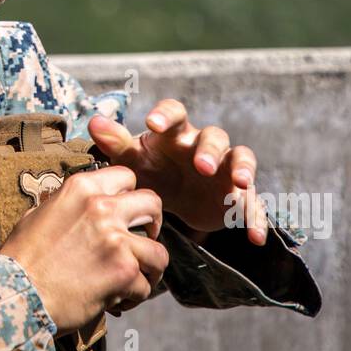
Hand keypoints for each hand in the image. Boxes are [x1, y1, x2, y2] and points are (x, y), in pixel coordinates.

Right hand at [0, 165, 168, 333]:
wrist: (15, 295)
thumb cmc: (21, 259)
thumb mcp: (38, 215)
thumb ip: (65, 204)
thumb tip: (77, 204)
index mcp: (81, 188)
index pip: (126, 176)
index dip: (130, 195)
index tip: (126, 213)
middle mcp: (102, 207)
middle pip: (152, 204)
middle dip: (152, 224)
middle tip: (144, 240)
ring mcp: (116, 239)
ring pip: (158, 251)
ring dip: (149, 268)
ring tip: (137, 278)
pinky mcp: (123, 272)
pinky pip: (146, 285)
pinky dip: (135, 296)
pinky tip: (118, 300)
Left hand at [87, 99, 268, 244]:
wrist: (170, 198)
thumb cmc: (149, 170)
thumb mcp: (132, 161)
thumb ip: (116, 143)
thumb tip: (94, 121)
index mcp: (175, 133)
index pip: (175, 114)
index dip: (166, 115)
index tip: (153, 123)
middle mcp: (203, 145)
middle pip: (214, 137)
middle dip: (210, 151)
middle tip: (202, 166)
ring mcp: (225, 168)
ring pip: (241, 158)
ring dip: (244, 169)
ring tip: (242, 184)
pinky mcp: (236, 194)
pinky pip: (252, 202)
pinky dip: (256, 217)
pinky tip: (255, 236)